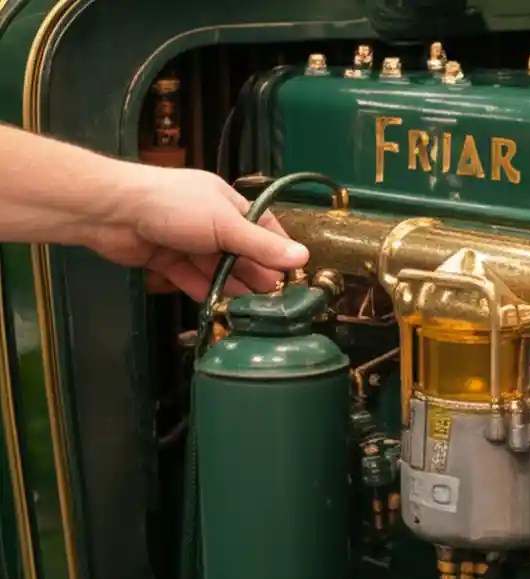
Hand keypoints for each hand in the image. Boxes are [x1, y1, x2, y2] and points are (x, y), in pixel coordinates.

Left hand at [90, 165, 309, 299]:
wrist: (111, 211)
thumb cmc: (173, 206)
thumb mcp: (225, 224)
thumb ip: (261, 245)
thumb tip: (302, 258)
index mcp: (227, 203)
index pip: (263, 228)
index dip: (278, 251)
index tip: (293, 276)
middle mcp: (209, 220)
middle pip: (240, 251)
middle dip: (257, 273)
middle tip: (275, 300)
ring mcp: (186, 240)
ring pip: (216, 267)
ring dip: (233, 286)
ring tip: (253, 309)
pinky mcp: (165, 258)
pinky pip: (191, 277)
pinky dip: (205, 290)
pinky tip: (221, 307)